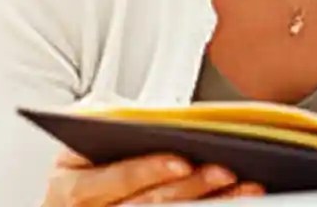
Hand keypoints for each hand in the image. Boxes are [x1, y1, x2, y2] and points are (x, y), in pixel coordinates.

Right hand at [42, 148, 264, 204]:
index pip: (111, 182)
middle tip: (227, 170)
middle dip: (190, 189)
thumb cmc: (94, 157)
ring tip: (246, 187)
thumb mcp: (93, 135)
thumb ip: (120, 126)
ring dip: (210, 205)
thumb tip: (168, 118)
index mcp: (70, 188)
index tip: (182, 161)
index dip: (146, 171)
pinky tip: (239, 199)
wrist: (79, 196)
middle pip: (145, 206)